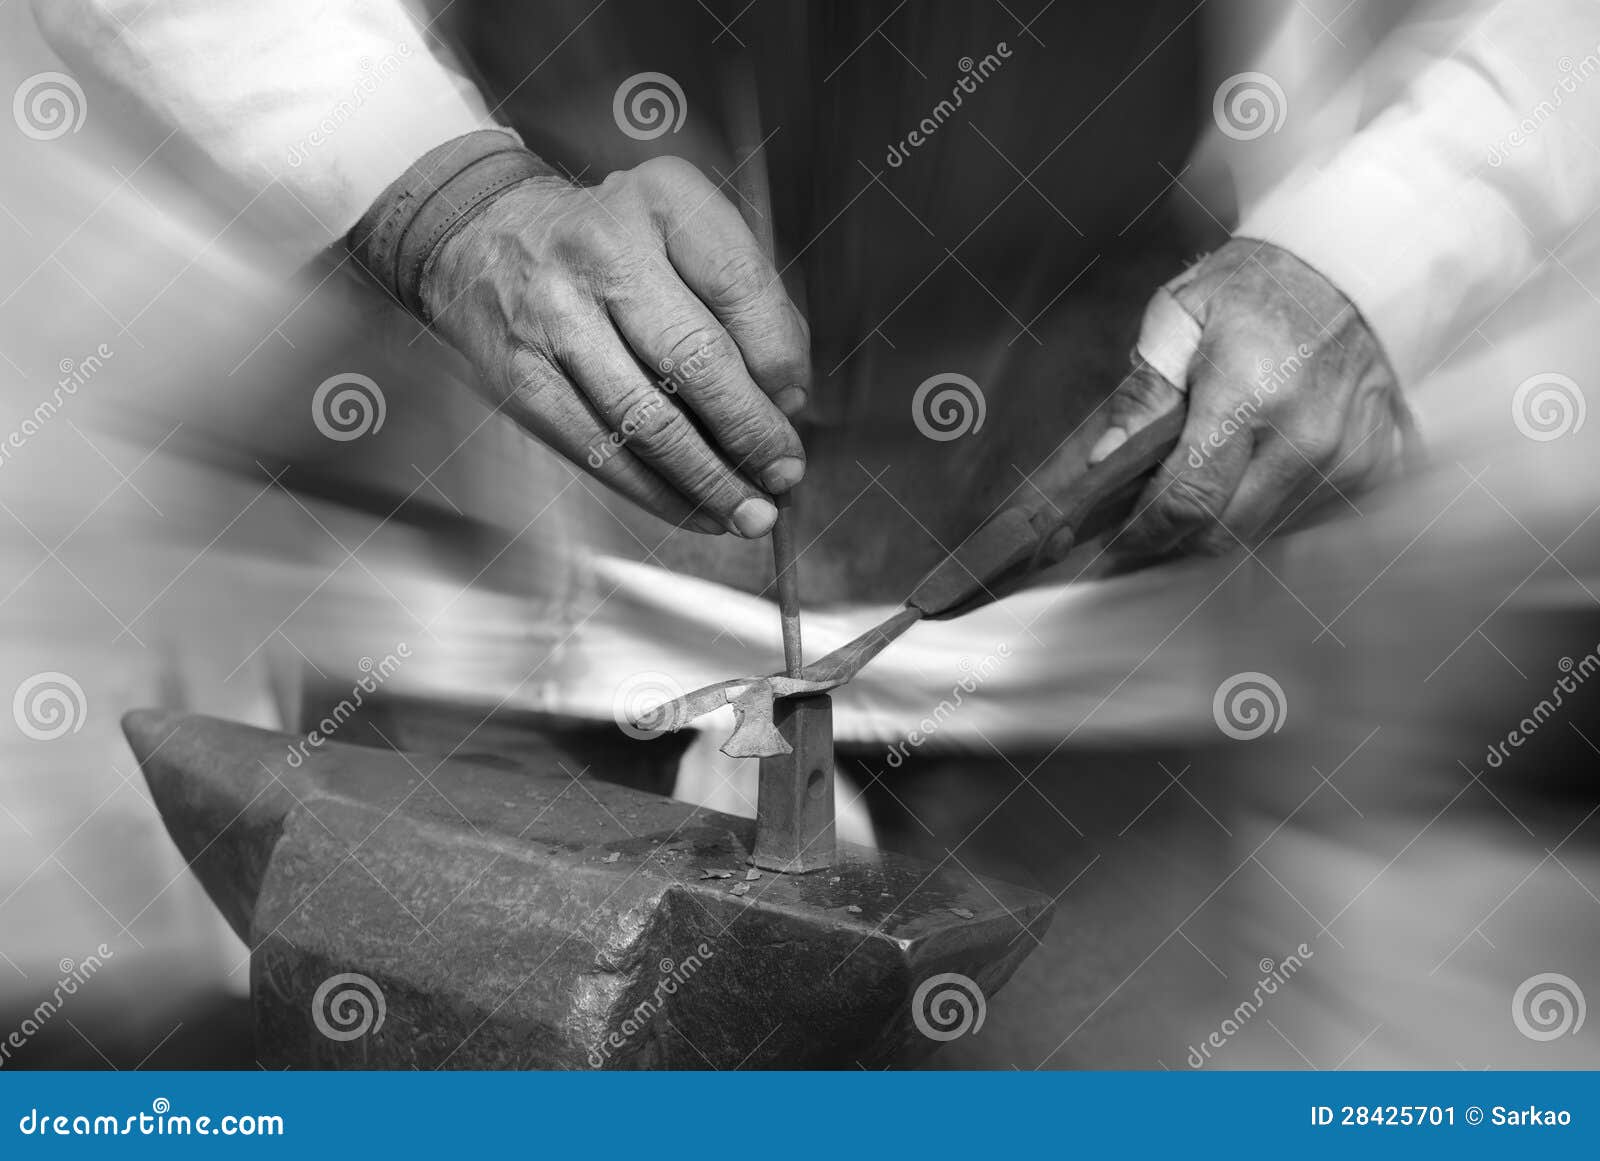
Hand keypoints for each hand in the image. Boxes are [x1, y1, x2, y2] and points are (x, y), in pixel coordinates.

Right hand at [422, 156, 811, 536]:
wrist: (484, 238)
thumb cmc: (612, 245)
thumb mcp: (682, 231)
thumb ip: (743, 300)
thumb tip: (785, 398)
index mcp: (662, 201)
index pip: (738, 285)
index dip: (779, 358)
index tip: (796, 404)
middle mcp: (604, 252)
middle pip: (694, 358)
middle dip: (750, 430)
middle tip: (785, 472)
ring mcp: (556, 317)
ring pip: (646, 419)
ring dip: (708, 479)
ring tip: (751, 512)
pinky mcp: (524, 379)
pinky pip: (601, 450)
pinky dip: (656, 493)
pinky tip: (696, 512)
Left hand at [1093, 239, 1408, 558]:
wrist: (1349, 268)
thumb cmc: (1255, 288)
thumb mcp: (1179, 319)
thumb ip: (1142, 395)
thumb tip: (1105, 461)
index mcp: (1249, 393)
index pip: (1189, 499)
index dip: (1145, 532)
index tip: (1115, 541)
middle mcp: (1306, 435)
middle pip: (1223, 534)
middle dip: (1174, 538)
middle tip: (1145, 521)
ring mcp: (1348, 457)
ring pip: (1261, 535)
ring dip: (1221, 523)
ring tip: (1199, 487)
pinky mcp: (1374, 467)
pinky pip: (1303, 519)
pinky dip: (1267, 510)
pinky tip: (1250, 473)